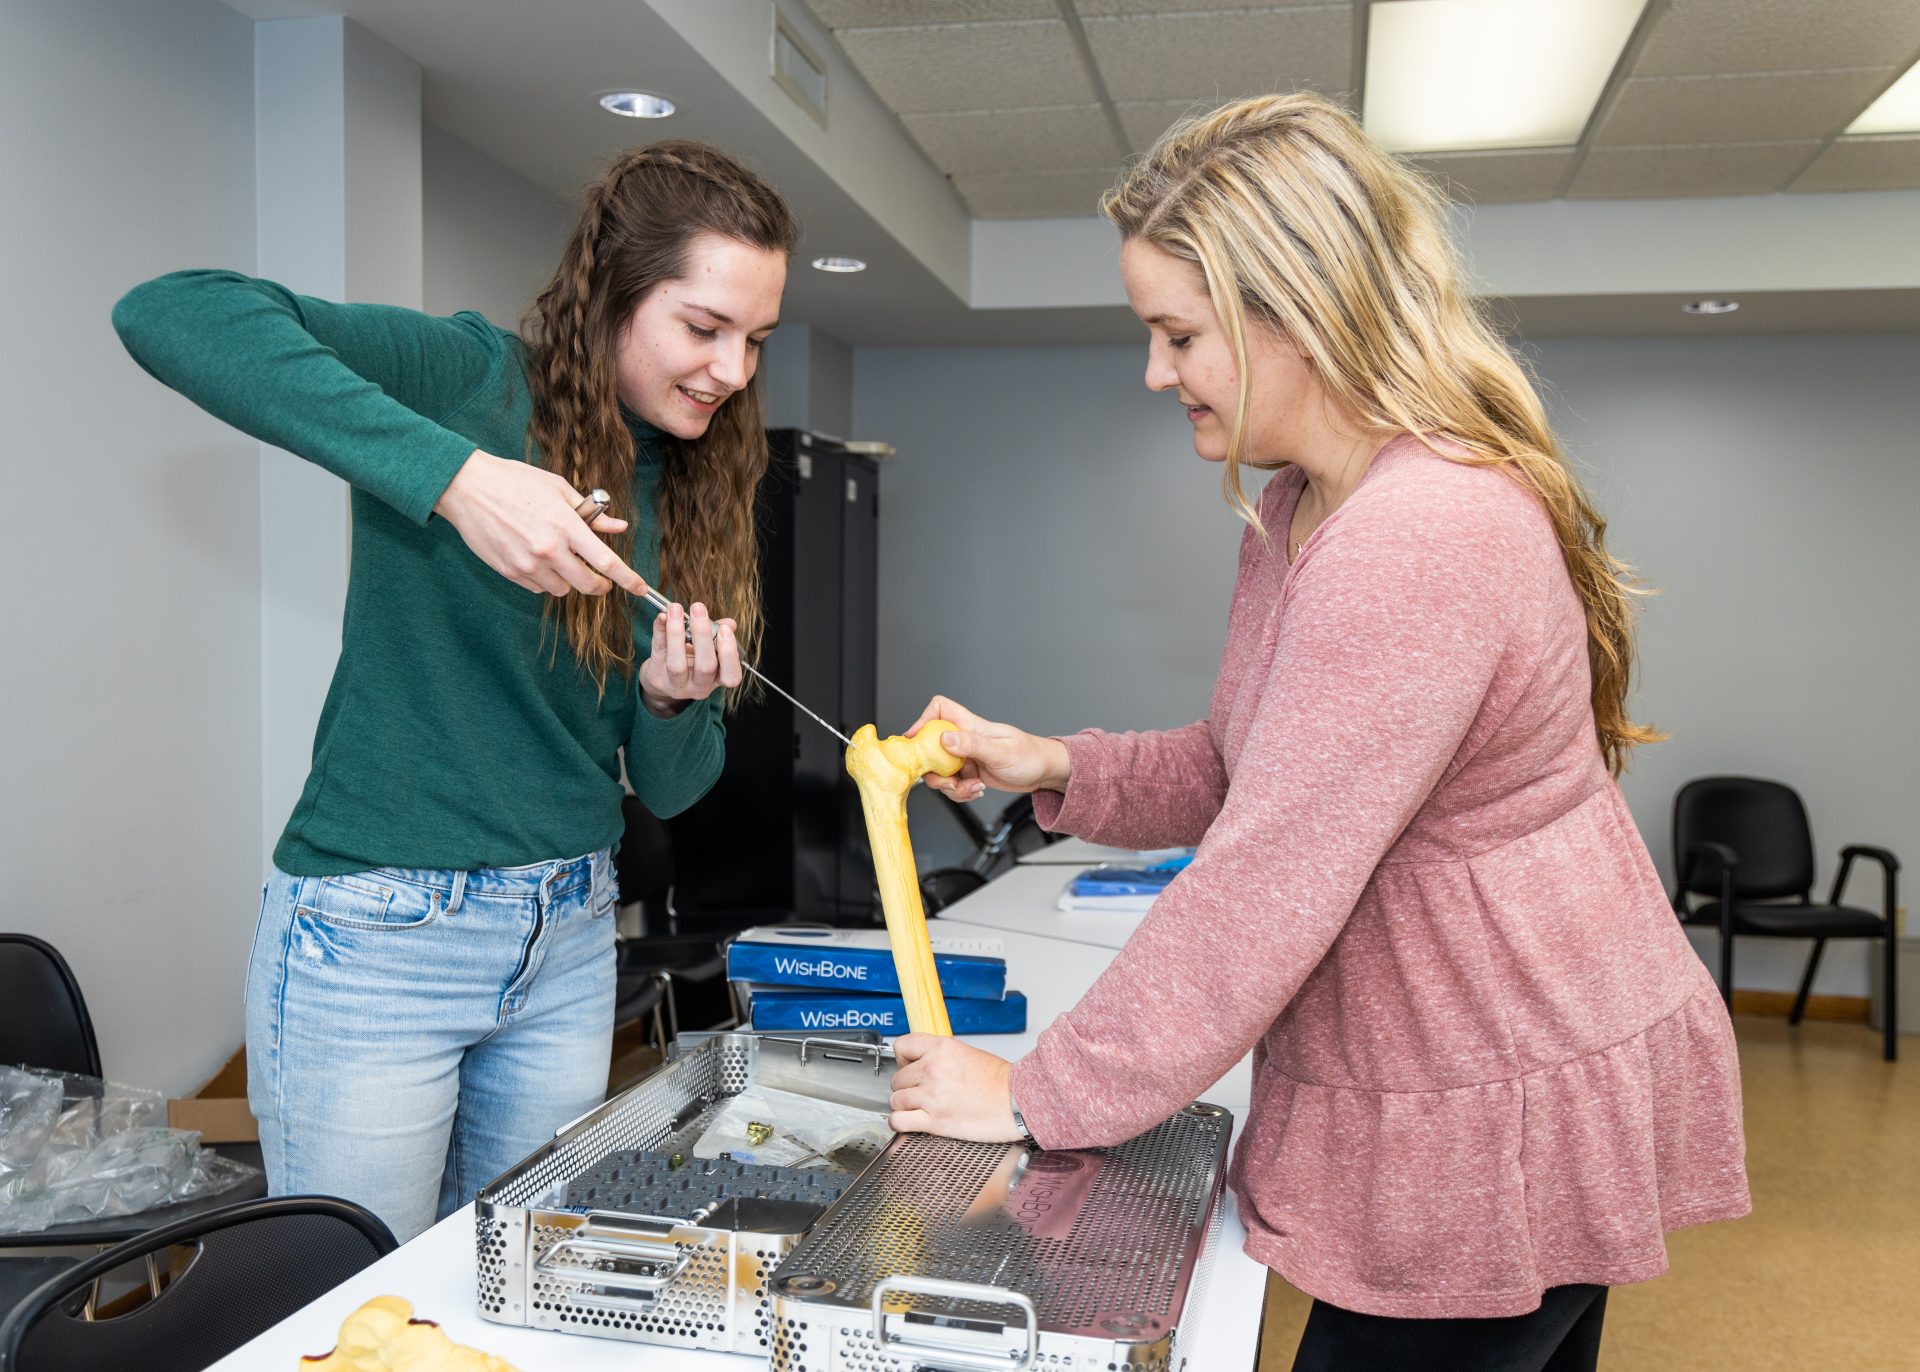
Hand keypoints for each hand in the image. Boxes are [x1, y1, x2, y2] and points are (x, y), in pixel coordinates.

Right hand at [432, 449, 651, 597]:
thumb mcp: (558, 489)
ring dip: (568, 581)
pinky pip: (538, 588)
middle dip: (599, 586)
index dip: (628, 579)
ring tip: (559, 558)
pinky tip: (536, 558)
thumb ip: (591, 514)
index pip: (606, 563)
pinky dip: (544, 580)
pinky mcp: (509, 572)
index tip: (640, 589)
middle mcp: (549, 550)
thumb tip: (618, 527)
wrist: (468, 488)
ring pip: (562, 590)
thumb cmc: (515, 482)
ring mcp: (528, 564)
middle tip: (600, 579)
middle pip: (587, 585)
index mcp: (566, 526)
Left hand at [638, 601, 742, 715]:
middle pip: (705, 667)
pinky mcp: (656, 676)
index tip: (725, 630)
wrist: (663, 679)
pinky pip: (658, 652)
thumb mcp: (707, 651)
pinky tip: (661, 616)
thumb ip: (718, 635)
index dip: (729, 655)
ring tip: (676, 609)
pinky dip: (659, 631)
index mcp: (717, 679)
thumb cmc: (691, 661)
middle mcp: (698, 686)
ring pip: (677, 664)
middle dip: (703, 636)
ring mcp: (676, 684)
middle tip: (698, 609)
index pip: (731, 677)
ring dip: (676, 633)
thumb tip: (729, 623)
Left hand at [889, 1034, 1020, 1141]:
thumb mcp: (965, 1053)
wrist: (1016, 1102)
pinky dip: (900, 1122)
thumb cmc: (998, 1081)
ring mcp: (931, 1096)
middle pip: (898, 1077)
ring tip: (919, 1106)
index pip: (901, 1046)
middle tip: (922, 1090)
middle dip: (908, 1085)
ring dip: (904, 1104)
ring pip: (895, 1099)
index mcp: (941, 1048)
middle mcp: (933, 1070)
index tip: (909, 1065)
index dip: (904, 1058)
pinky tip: (909, 1120)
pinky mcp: (934, 1121)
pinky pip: (898, 1121)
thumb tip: (919, 1062)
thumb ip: (939, 1055)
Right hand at [905, 696, 1070, 801]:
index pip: (940, 710)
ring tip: (972, 788)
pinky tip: (977, 790)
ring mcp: (966, 757)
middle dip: (933, 770)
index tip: (916, 742)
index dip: (923, 720)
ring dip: (951, 787)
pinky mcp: (970, 773)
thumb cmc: (1030, 756)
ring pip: (940, 771)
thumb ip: (972, 745)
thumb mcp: (1000, 752)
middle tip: (948, 781)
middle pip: (930, 747)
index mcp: (971, 726)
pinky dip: (960, 793)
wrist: (1044, 773)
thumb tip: (944, 739)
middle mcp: (965, 740)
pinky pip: (953, 784)